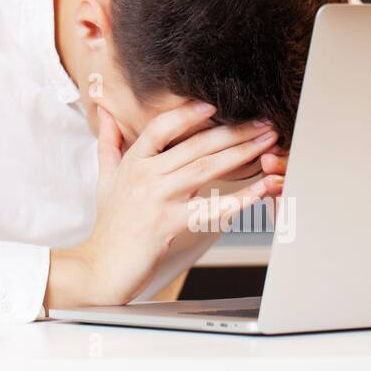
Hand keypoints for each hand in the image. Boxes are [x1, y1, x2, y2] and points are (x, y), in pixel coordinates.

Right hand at [45, 102, 282, 308]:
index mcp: (133, 162)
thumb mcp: (105, 178)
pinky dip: (240, 198)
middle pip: (195, 146)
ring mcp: (158, 199)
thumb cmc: (110, 224)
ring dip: (241, 153)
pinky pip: (212, 208)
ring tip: (267, 142)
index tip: (214, 104)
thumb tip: (106, 113)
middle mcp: (146, 175)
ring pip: (206, 169)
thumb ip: (108, 143)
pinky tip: (261, 188)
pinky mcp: (170, 224)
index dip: (187, 114)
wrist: (103, 265)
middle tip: (262, 122)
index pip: (161, 127)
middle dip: (233, 132)